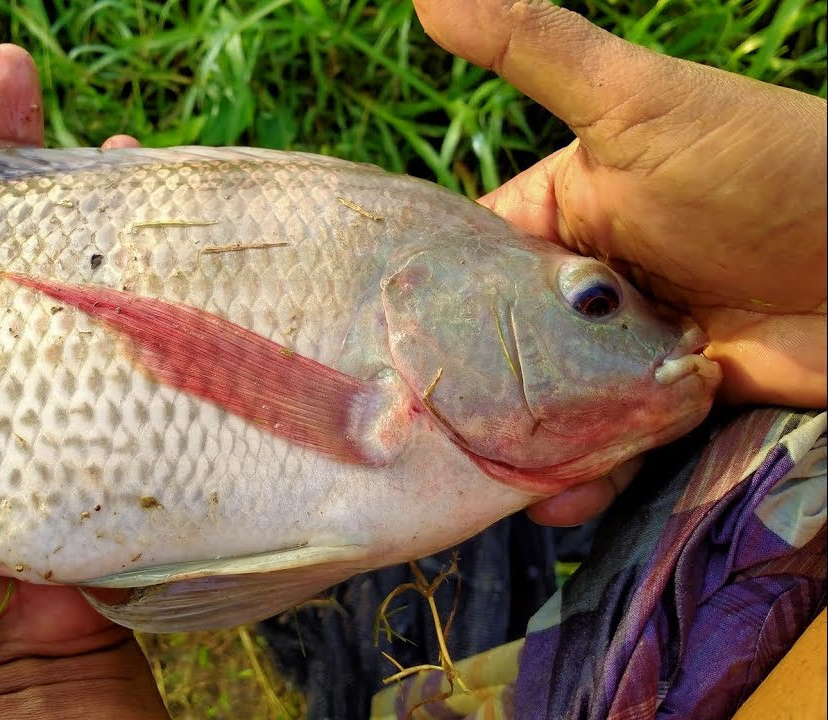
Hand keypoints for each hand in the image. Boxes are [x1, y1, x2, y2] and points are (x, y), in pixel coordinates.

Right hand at [412, 0, 826, 525]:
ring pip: (551, 408)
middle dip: (473, 397)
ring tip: (495, 486)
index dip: (425, 307)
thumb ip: (534, 47)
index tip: (374, 354)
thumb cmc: (767, 166)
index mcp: (562, 215)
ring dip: (526, 449)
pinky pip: (613, 447)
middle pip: (503, 350)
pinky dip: (589, 478)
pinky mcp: (674, 403)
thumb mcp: (640, 103)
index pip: (469, 264)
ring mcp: (630, 350)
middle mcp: (587, 287)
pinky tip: (561, 500)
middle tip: (430, 443)